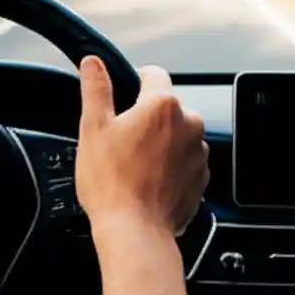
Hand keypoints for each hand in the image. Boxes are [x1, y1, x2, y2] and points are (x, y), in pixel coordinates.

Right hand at [75, 56, 209, 238]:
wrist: (135, 231)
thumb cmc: (111, 182)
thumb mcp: (93, 128)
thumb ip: (96, 89)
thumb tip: (93, 63)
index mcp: (163, 105)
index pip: (153, 74)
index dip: (135, 81)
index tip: (124, 98)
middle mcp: (189, 124)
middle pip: (166, 107)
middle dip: (147, 118)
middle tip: (122, 141)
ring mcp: (198, 153)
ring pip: (177, 134)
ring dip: (161, 142)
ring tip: (135, 165)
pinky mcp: (201, 178)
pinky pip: (184, 161)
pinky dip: (170, 166)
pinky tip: (149, 180)